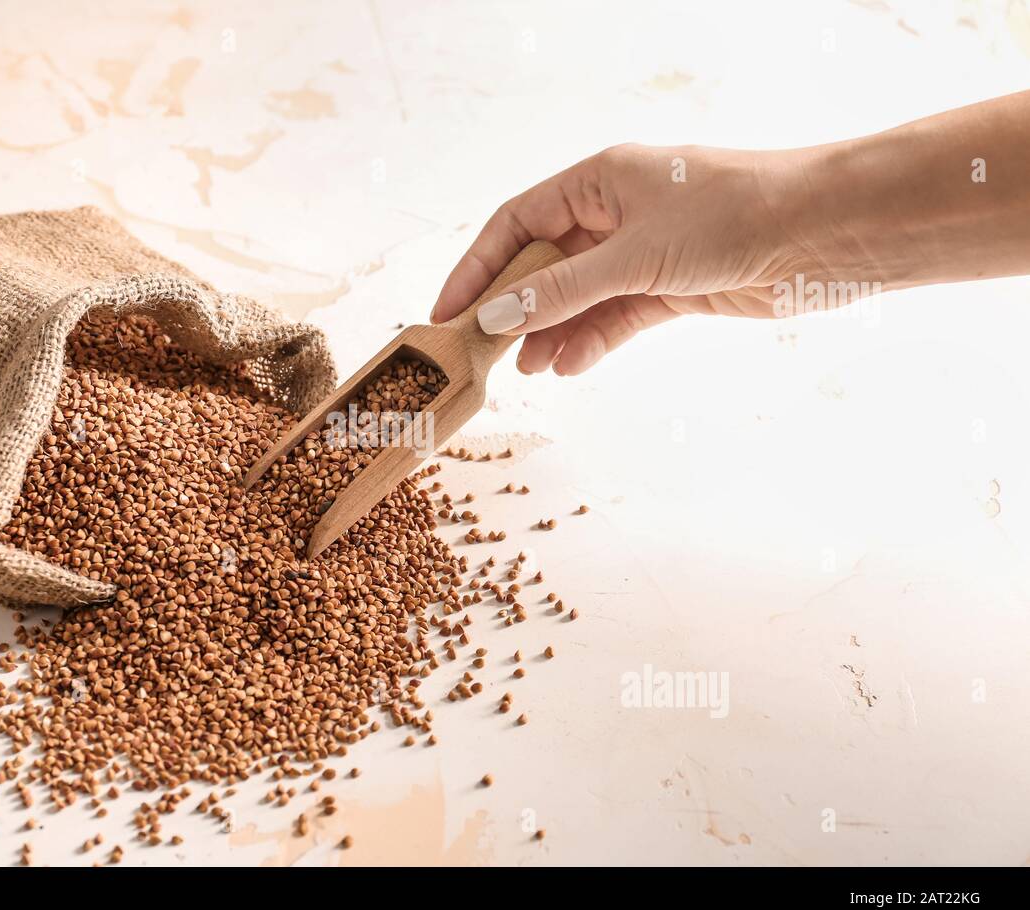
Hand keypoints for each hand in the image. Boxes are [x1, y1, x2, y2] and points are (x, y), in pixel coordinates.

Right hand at [431, 143, 821, 375]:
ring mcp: (643, 253)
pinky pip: (615, 317)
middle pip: (543, 263)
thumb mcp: (633, 256)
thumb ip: (561, 291)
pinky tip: (569, 367)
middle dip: (513, 308)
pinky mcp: (671, 288)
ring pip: (578, 297)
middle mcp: (615, 213)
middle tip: (482, 352)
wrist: (822, 234)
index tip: (447, 313)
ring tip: (527, 370)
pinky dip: (592, 341)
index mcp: (598, 180)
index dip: (477, 267)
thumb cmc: (732, 215)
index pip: (516, 222)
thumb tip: (495, 317)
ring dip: (551, 333)